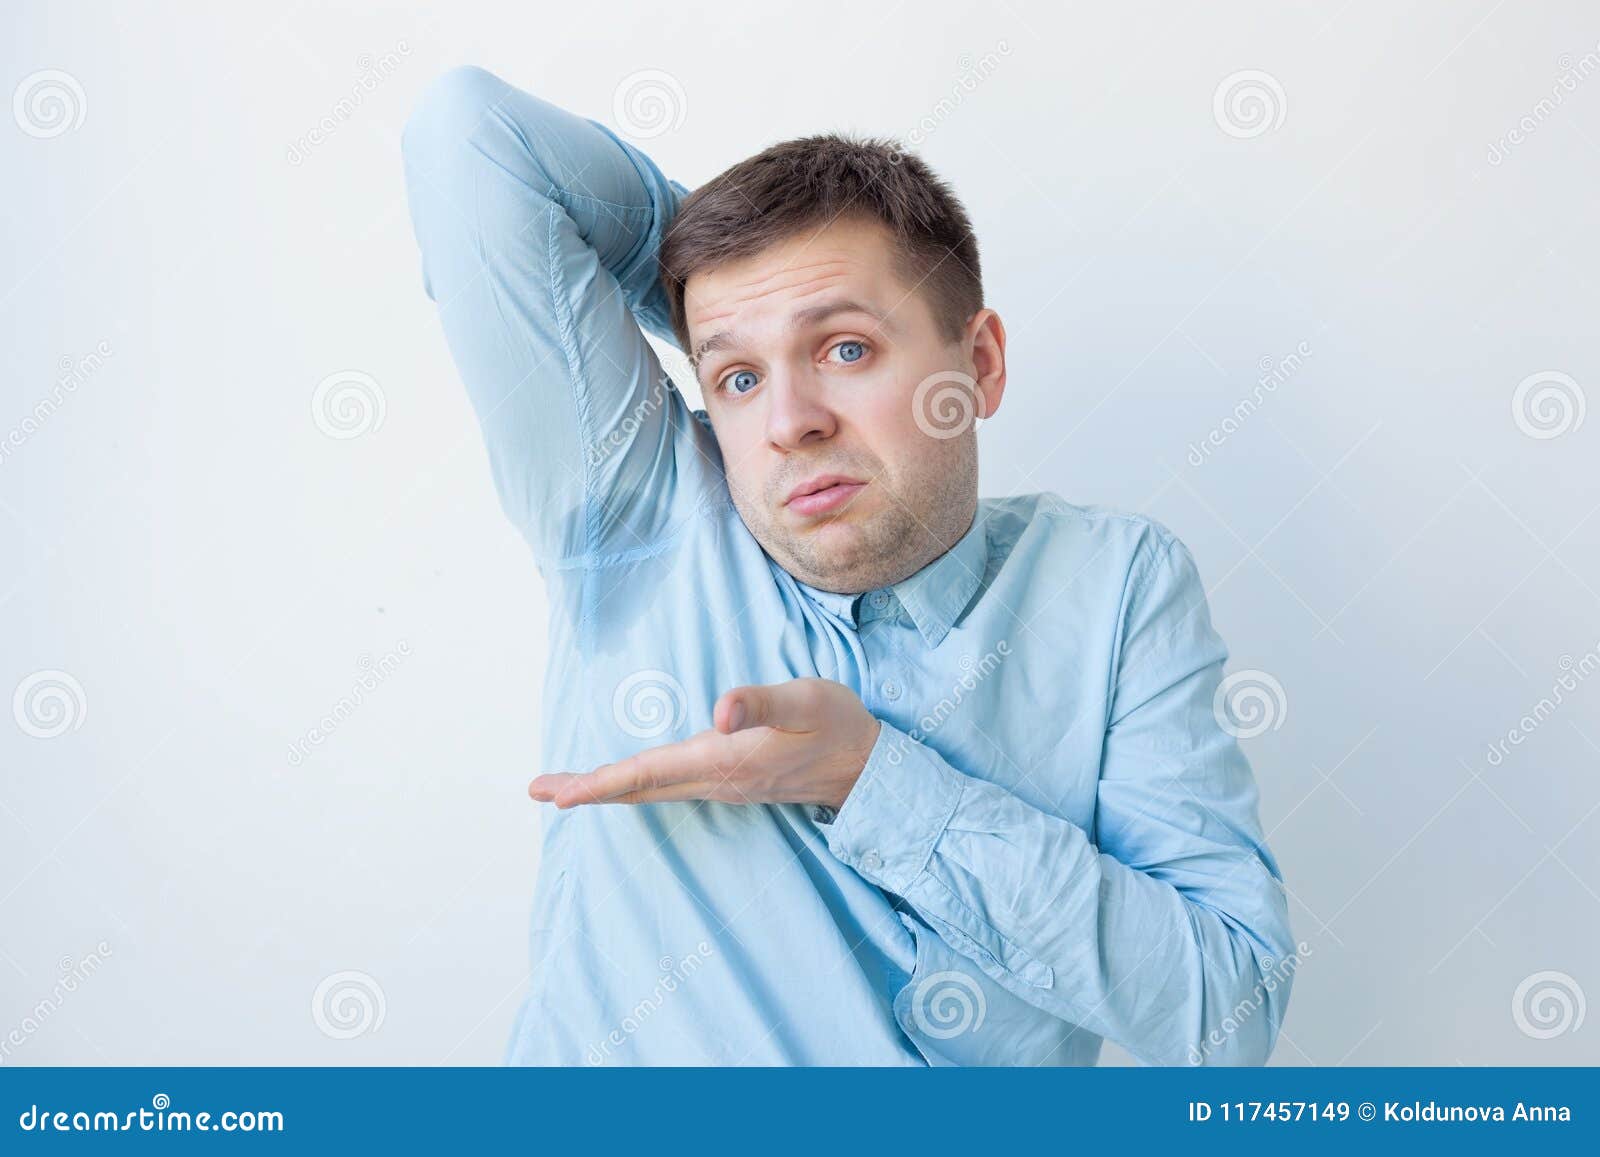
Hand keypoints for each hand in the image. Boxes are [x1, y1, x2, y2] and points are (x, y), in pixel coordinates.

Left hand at [527, 677, 880, 810]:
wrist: (868, 767)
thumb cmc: (836, 725)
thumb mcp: (804, 701)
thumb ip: (760, 702)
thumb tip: (718, 712)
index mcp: (724, 760)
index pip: (649, 773)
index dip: (599, 782)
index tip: (558, 794)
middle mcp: (716, 780)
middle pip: (639, 789)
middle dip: (588, 789)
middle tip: (539, 790)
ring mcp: (723, 786)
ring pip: (652, 790)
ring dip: (608, 788)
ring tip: (566, 788)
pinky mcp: (730, 782)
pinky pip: (668, 788)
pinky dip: (636, 785)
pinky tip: (626, 782)